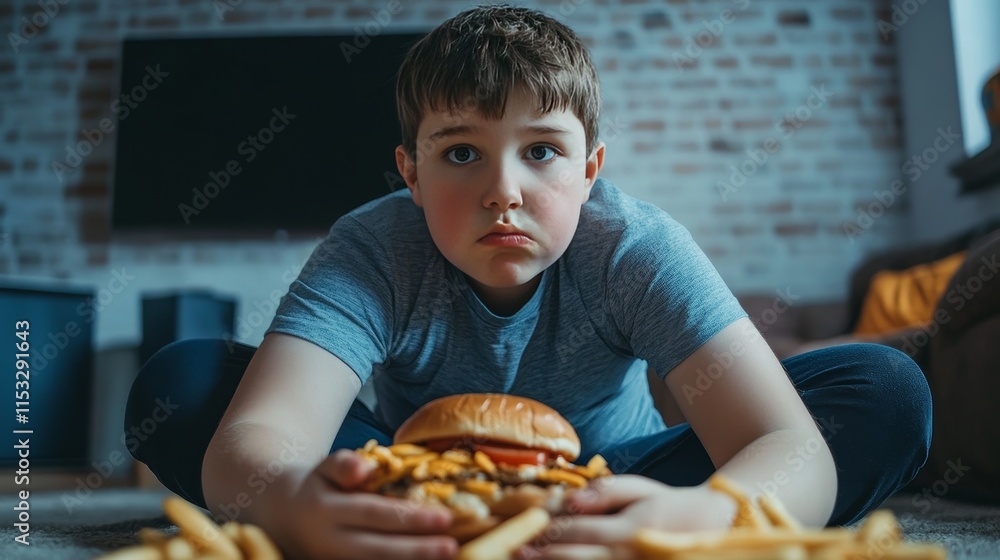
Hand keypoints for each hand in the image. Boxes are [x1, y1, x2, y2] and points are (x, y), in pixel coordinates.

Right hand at [261, 449, 458, 559]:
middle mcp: (328, 543)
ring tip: (443, 557)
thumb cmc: (314, 486)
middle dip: (417, 550)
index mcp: (326, 511)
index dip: (410, 518)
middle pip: (378, 550)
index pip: (375, 514)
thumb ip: (343, 464)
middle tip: (451, 546)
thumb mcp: (323, 467)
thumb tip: (364, 467)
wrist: (277, 513)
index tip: (444, 517)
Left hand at [517, 475, 734, 558]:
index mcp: (629, 529)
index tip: (526, 530)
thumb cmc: (671, 505)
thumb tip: (572, 500)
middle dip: (544, 556)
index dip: (549, 531)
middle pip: (577, 558)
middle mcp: (629, 555)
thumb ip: (606, 492)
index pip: (579, 530)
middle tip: (516, 554)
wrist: (714, 528)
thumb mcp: (642, 489)